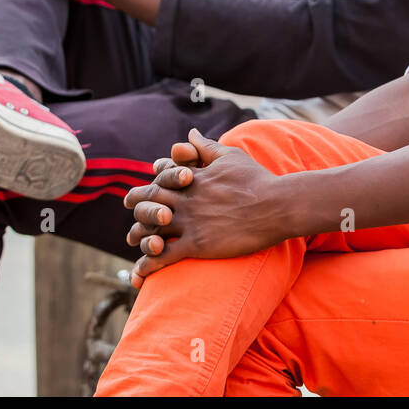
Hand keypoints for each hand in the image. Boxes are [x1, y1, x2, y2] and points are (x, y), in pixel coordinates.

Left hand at [123, 129, 290, 287]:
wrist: (275, 205)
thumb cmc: (256, 179)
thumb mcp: (230, 155)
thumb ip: (205, 146)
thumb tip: (190, 132)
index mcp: (190, 179)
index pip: (157, 181)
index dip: (147, 188)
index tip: (141, 194)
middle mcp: (184, 199)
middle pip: (147, 204)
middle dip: (137, 210)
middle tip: (132, 220)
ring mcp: (188, 222)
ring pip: (150, 230)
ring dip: (139, 237)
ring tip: (133, 243)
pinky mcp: (196, 244)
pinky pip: (163, 256)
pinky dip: (147, 265)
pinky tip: (140, 275)